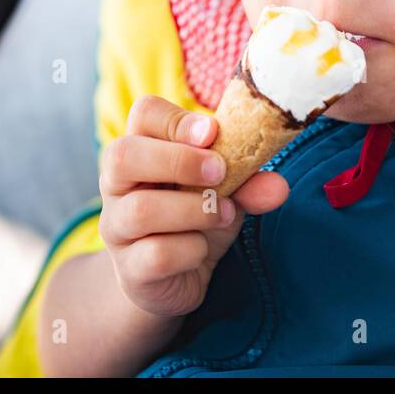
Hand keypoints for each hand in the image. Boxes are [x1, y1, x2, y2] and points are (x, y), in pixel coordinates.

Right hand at [98, 94, 288, 318]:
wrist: (173, 279)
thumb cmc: (193, 221)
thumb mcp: (224, 193)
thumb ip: (247, 183)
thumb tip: (278, 186)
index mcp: (141, 150)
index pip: (143, 114)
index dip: (176, 119)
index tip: (212, 132)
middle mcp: (117, 185)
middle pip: (123, 155)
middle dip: (179, 160)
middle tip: (218, 172)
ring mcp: (116, 228)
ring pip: (141, 210)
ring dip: (195, 210)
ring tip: (225, 214)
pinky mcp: (129, 269)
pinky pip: (157, 255)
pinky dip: (190, 250)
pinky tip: (201, 250)